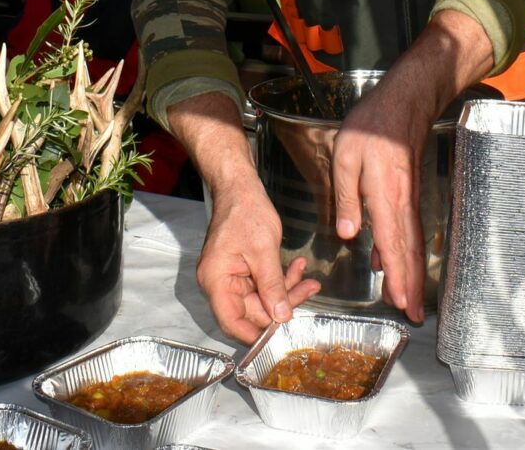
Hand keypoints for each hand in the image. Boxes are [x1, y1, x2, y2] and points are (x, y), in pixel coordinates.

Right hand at [197, 178, 319, 342]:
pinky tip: (297, 268)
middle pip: (251, 311)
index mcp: (216, 280)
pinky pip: (262, 284)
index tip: (281, 338)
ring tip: (308, 279)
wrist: (240, 187)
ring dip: (285, 289)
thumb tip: (282, 317)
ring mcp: (230, 277)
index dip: (255, 334)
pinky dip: (280, 279)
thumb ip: (272, 286)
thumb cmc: (246, 212)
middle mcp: (219, 283)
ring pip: (261, 298)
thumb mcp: (263, 250)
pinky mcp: (241, 270)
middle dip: (281, 304)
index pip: (232, 322)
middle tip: (308, 291)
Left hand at [330, 78, 430, 323]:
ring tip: (408, 298)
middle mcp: (402, 202)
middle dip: (411, 285)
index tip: (404, 303)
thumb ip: (347, 196)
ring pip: (411, 242)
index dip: (399, 278)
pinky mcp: (407, 191)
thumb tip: (349, 234)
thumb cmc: (372, 125)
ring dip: (410, 272)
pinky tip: (386, 260)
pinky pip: (406, 227)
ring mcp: (408, 197)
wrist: (405, 100)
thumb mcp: (346, 156)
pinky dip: (402, 249)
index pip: (393, 246)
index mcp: (386, 197)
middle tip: (414, 314)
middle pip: (409, 251)